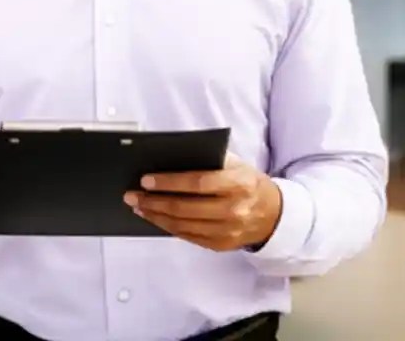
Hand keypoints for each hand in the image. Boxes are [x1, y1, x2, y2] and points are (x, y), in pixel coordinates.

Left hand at [123, 153, 282, 251]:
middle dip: (153, 201)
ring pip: (183, 226)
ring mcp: (228, 231)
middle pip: (185, 207)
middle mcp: (234, 210)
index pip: (198, 183)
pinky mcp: (221, 245)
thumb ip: (208, 160)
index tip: (145, 180)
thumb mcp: (235, 164)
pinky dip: (168, 227)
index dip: (169, 182)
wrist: (273, 214)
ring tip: (138, 207)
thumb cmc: (247, 183)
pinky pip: (188, 236)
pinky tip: (155, 218)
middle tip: (131, 195)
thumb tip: (167, 158)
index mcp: (239, 184)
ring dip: (155, 216)